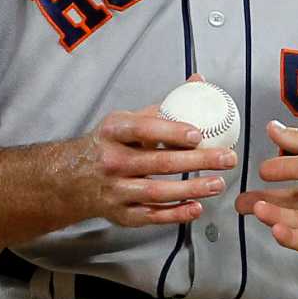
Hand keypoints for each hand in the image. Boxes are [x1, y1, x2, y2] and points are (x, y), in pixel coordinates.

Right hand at [62, 97, 239, 227]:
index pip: (142, 130)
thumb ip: (164, 106)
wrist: (72, 178)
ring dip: (191, 189)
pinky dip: (176, 214)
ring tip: (217, 184)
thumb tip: (198, 82)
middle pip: (157, 162)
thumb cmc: (109, 144)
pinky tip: (196, 207)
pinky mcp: (120, 214)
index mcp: (113, 131)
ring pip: (157, 192)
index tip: (198, 134)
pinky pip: (151, 216)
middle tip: (225, 158)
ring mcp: (115, 190)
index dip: (171, 132)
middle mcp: (111, 161)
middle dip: (197, 161)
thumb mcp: (127, 120)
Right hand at [235, 121, 297, 258]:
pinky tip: (275, 228)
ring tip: (255, 209)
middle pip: (290, 198)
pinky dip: (288, 236)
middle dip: (265, 198)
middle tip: (241, 201)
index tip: (260, 171)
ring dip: (272, 214)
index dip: (280, 169)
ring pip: (292, 219)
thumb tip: (271, 127)